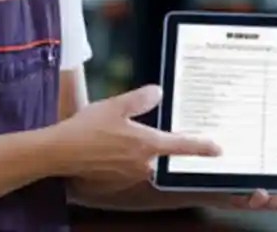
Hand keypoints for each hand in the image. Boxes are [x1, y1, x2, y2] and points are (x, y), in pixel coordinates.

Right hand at [55, 84, 220, 188]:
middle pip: (161, 155)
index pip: (182, 146)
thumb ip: (141, 99)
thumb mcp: (116, 106)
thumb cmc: (86, 129)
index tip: (217, 150)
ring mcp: (129, 177)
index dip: (202, 147)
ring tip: (114, 140)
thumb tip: (158, 92)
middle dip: (156, 146)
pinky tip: (106, 150)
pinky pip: (127, 171)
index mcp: (147, 144)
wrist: (59, 154)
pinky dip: (122, 161)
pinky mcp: (115, 184)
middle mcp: (143, 164)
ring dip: (137, 153)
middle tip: (139, 133)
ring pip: (143, 163)